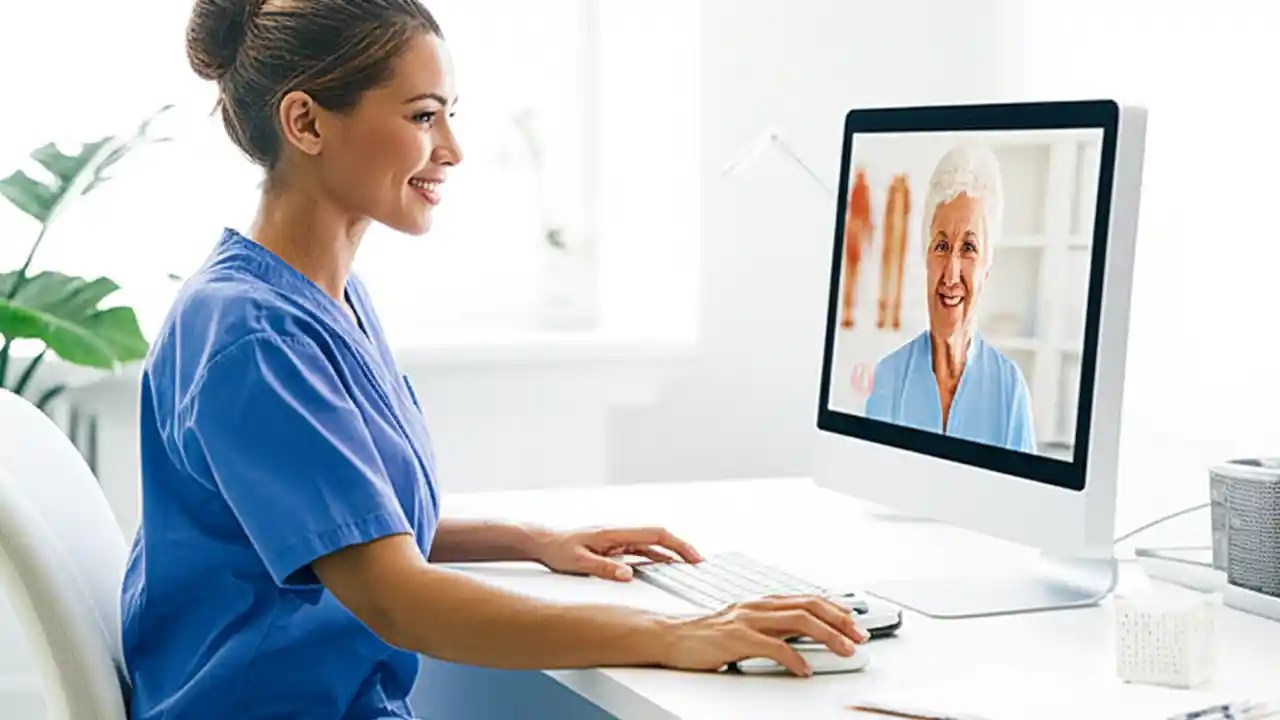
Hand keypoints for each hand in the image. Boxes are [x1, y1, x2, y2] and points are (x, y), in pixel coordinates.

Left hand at [531, 526, 702, 581]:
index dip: (678, 544)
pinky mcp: (613, 545)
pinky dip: (656, 557)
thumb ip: (604, 568)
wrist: (542, 540)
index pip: (656, 533)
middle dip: (681, 548)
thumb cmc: (558, 548)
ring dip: (670, 554)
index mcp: (616, 532)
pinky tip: (663, 567)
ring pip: (651, 543)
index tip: (693, 558)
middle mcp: (620, 532)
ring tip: (687, 568)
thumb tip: (629, 574)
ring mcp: (618, 538)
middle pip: (659, 536)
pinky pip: (641, 550)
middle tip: (699, 564)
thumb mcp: (578, 562)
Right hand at [658, 595, 869, 676]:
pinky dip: (793, 658)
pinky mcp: (736, 638)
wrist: (672, 636)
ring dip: (826, 635)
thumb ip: (773, 627)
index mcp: (762, 602)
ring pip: (797, 621)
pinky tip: (804, 669)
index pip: (807, 599)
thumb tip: (804, 634)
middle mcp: (758, 606)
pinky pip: (771, 647)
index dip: (835, 609)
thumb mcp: (746, 625)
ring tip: (844, 650)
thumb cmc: (708, 634)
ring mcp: (747, 620)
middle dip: (839, 620)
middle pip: (808, 606)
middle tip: (859, 636)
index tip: (855, 621)